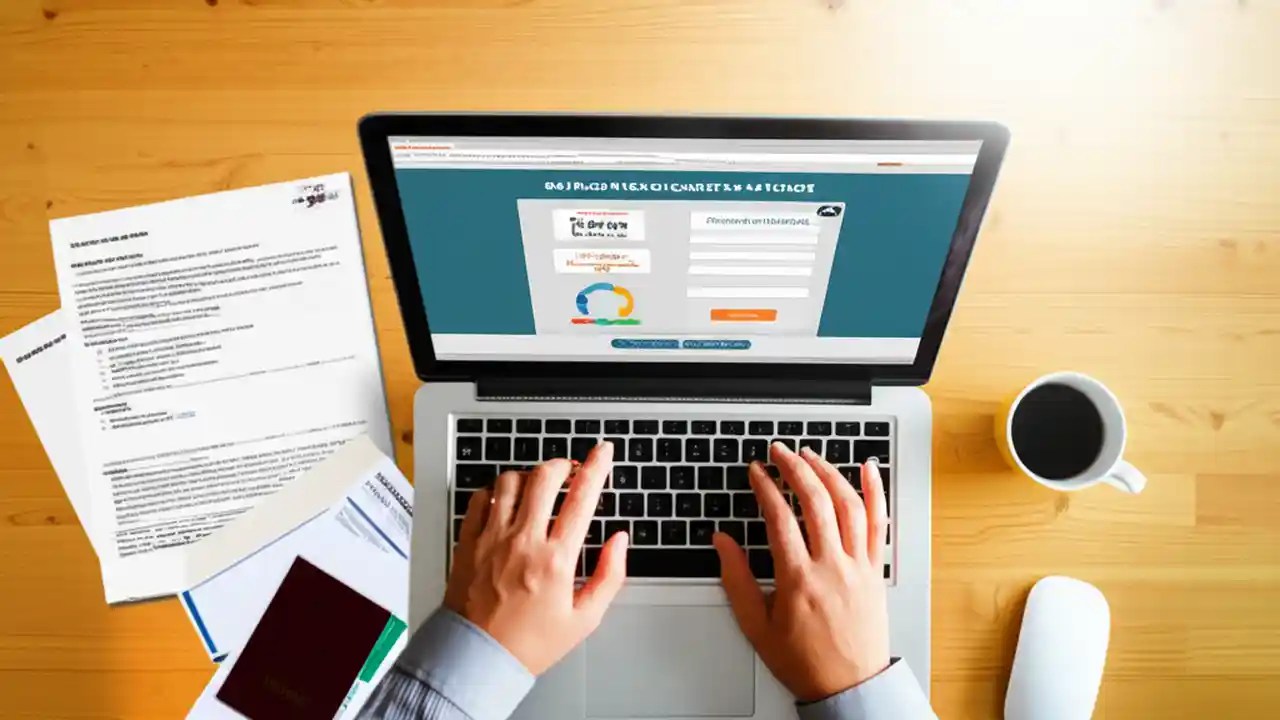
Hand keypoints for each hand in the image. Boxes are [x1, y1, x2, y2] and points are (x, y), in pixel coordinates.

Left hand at [442, 442, 628, 674]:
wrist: (478, 658)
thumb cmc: (529, 644)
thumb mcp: (584, 619)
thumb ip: (610, 576)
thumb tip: (619, 541)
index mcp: (556, 560)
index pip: (582, 498)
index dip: (597, 467)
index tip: (603, 452)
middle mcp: (523, 542)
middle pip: (545, 478)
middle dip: (562, 465)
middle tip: (569, 469)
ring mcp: (491, 538)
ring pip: (511, 481)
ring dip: (529, 476)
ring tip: (537, 487)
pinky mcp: (468, 541)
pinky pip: (481, 498)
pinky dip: (496, 490)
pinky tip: (506, 501)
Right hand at [713, 443, 890, 702]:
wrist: (849, 687)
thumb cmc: (804, 661)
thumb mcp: (756, 625)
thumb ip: (736, 579)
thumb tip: (722, 542)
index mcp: (799, 580)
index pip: (780, 517)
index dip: (765, 487)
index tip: (756, 471)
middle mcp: (832, 567)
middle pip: (815, 501)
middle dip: (794, 468)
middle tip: (779, 452)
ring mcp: (858, 566)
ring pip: (848, 505)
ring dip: (828, 472)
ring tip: (810, 455)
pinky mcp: (875, 570)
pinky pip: (879, 523)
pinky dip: (875, 492)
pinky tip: (868, 468)